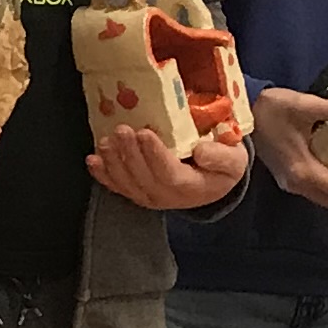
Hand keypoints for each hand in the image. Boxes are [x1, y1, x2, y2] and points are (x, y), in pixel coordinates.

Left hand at [88, 124, 246, 211]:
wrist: (213, 181)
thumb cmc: (223, 165)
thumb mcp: (235, 160)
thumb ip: (222, 157)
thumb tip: (201, 152)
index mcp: (193, 187)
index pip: (170, 174)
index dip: (155, 155)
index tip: (145, 133)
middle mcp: (167, 197)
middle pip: (144, 179)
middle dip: (130, 154)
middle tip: (121, 130)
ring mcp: (150, 197)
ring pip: (127, 184)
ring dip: (113, 163)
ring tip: (105, 141)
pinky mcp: (138, 192)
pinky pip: (118, 187)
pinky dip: (103, 175)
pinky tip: (92, 160)